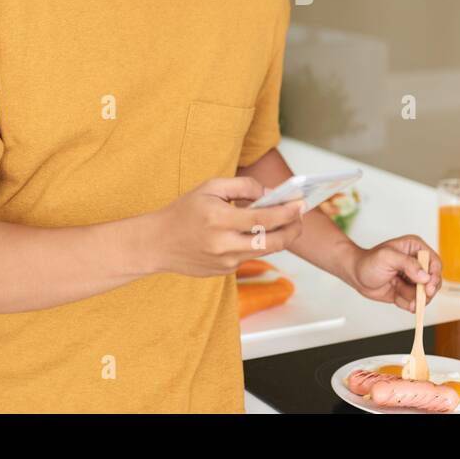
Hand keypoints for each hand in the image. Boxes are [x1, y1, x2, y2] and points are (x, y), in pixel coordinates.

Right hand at [148, 176, 304, 277]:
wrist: (158, 243)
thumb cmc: (184, 211)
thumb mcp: (210, 187)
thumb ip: (242, 186)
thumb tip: (269, 194)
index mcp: (219, 220)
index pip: (263, 219)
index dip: (287, 212)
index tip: (300, 204)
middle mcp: (224, 245)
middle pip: (273, 242)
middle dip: (293, 230)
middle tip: (301, 218)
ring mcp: (225, 262)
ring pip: (264, 251)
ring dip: (279, 237)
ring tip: (285, 223)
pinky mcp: (225, 272)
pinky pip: (249, 257)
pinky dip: (257, 244)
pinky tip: (254, 233)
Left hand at [347, 235, 442, 312]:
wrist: (355, 274)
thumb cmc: (368, 261)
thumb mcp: (387, 257)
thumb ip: (407, 264)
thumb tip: (425, 276)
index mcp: (415, 248)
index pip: (434, 262)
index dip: (434, 276)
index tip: (428, 288)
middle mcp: (417, 263)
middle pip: (433, 280)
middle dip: (426, 292)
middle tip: (419, 300)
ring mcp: (412, 278)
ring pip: (425, 294)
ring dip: (415, 300)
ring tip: (402, 297)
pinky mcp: (407, 291)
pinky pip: (414, 302)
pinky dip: (406, 303)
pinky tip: (396, 297)